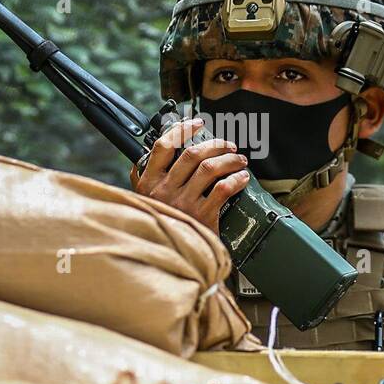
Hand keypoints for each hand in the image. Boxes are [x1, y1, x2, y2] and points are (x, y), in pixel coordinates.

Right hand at [129, 117, 249, 233]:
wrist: (174, 260)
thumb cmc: (161, 227)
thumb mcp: (142, 203)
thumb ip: (142, 180)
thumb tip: (141, 158)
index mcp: (148, 184)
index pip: (163, 147)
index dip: (181, 130)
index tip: (197, 123)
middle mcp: (164, 191)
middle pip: (192, 154)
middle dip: (215, 145)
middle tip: (229, 146)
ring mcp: (183, 204)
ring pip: (210, 168)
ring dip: (229, 160)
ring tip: (239, 160)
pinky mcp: (202, 217)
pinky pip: (223, 189)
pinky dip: (236, 180)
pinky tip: (242, 178)